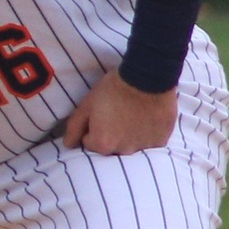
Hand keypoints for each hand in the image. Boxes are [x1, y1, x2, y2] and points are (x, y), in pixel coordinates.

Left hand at [63, 70, 178, 155]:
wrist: (147, 77)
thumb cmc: (114, 89)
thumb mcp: (87, 104)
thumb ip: (74, 127)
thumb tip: (68, 145)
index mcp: (102, 144)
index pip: (90, 143)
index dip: (92, 128)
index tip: (100, 115)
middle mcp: (122, 151)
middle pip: (111, 148)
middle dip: (111, 135)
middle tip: (117, 114)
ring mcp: (143, 147)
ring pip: (130, 146)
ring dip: (129, 136)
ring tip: (133, 115)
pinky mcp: (160, 141)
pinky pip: (149, 142)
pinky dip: (146, 133)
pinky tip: (147, 118)